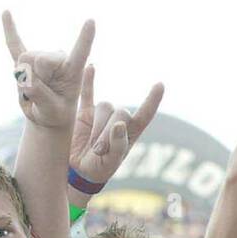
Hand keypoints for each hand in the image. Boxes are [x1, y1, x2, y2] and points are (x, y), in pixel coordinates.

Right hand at [2, 11, 93, 129]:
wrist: (43, 117)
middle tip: (41, 94)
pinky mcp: (26, 61)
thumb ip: (41, 95)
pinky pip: (14, 44)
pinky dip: (9, 30)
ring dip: (24, 80)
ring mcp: (42, 59)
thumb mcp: (51, 111)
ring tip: (33, 90)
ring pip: (24, 59)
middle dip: (36, 79)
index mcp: (73, 71)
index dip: (85, 38)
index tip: (91, 21)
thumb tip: (25, 76)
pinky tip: (6, 14)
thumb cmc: (54, 115)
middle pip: (40, 58)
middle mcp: (59, 59)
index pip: (80, 52)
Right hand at [69, 65, 162, 191]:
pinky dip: (88, 81)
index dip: (152, 100)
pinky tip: (91, 67)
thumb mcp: (111, 163)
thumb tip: (120, 125)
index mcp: (130, 133)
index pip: (145, 114)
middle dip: (109, 131)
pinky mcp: (84, 112)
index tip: (160, 85)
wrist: (76, 170)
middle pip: (120, 112)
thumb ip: (117, 146)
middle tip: (100, 150)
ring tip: (92, 146)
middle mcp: (118, 121)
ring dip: (98, 125)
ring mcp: (101, 115)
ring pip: (104, 106)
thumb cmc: (98, 169)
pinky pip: (87, 93)